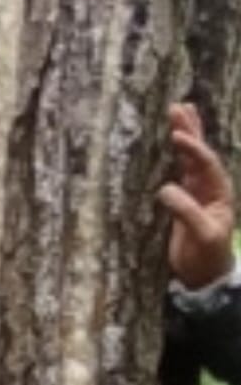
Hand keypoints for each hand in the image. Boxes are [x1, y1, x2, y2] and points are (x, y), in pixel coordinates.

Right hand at [159, 103, 235, 288]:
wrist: (205, 277)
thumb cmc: (207, 258)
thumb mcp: (202, 237)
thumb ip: (187, 212)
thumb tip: (165, 189)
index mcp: (219, 194)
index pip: (206, 165)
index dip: (193, 150)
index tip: (176, 136)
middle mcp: (208, 189)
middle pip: (200, 154)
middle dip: (191, 130)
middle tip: (179, 107)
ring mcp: (195, 193)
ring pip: (189, 159)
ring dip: (184, 136)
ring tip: (177, 111)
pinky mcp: (180, 201)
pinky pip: (176, 172)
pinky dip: (172, 155)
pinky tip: (166, 142)